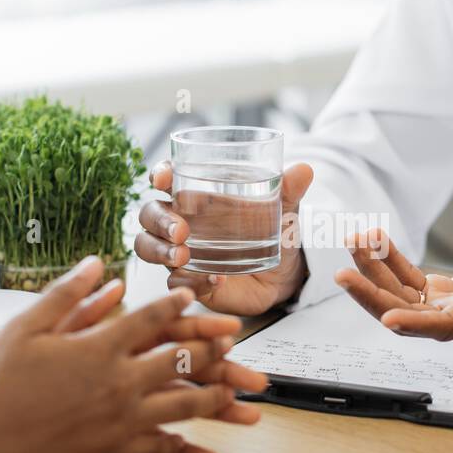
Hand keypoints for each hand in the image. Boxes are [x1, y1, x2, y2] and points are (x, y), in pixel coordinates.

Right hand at [0, 257, 269, 452]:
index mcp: (100, 348)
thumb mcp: (27, 325)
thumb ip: (68, 293)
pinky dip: (181, 445)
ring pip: (184, 408)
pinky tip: (196, 444)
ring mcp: (120, 422)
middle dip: (211, 349)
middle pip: (183, 362)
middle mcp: (119, 384)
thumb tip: (99, 264)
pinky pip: (158, 448)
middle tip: (230, 342)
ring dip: (213, 398)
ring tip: (231, 393)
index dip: (177, 303)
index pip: (153, 318)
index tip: (193, 296)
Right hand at [134, 160, 312, 314]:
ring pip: (148, 247)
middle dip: (159, 221)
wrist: (282, 272)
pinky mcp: (189, 280)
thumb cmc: (272, 231)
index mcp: (196, 195)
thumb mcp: (283, 209)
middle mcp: (180, 221)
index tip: (161, 177)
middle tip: (181, 231)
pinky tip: (213, 280)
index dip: (159, 174)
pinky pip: (176, 282)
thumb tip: (304, 169)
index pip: (167, 178)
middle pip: (150, 215)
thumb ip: (288, 190)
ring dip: (160, 251)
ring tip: (183, 255)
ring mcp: (180, 252)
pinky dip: (191, 281)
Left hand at [335, 203, 452, 339]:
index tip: (387, 319)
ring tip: (355, 240)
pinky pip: (409, 283)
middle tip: (342, 273)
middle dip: (372, 295)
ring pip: (401, 298)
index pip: (444, 326)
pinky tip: (376, 241)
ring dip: (375, 273)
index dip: (415, 325)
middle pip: (407, 315)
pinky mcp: (445, 298)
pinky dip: (391, 263)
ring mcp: (449, 310)